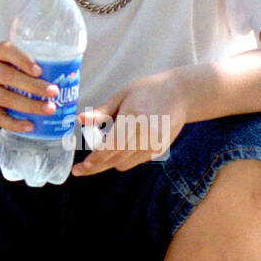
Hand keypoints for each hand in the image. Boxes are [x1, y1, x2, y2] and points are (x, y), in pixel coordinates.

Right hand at [0, 42, 59, 132]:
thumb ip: (21, 59)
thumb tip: (59, 70)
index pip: (7, 51)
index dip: (23, 60)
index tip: (39, 69)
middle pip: (9, 77)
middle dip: (33, 86)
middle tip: (54, 91)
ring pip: (7, 99)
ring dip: (30, 105)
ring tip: (50, 108)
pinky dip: (15, 124)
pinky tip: (31, 126)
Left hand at [70, 71, 188, 176]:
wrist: (180, 95)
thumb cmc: (147, 91)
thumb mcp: (122, 96)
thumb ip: (101, 111)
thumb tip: (80, 119)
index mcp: (135, 116)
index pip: (113, 145)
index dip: (97, 158)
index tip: (82, 166)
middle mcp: (147, 134)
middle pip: (117, 159)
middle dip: (97, 165)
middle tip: (80, 169)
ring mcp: (155, 144)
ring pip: (125, 164)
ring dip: (109, 161)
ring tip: (102, 147)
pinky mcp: (159, 150)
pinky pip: (134, 161)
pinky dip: (123, 158)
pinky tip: (120, 145)